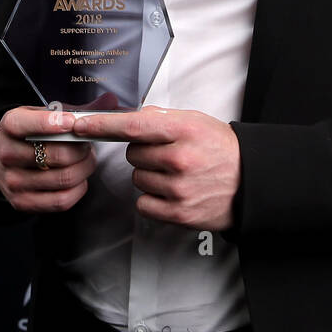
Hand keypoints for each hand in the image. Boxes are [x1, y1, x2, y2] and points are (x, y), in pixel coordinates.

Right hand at [0, 107, 95, 212]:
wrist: (1, 158)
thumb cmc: (30, 133)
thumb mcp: (44, 113)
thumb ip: (76, 109)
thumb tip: (111, 100)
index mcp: (9, 126)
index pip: (25, 124)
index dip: (52, 123)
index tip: (72, 123)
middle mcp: (6, 154)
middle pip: (57, 155)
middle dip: (82, 149)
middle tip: (88, 144)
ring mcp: (12, 181)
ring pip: (63, 179)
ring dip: (84, 168)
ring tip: (85, 159)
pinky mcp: (22, 202)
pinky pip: (60, 201)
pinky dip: (78, 189)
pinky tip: (78, 178)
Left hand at [72, 107, 240, 230]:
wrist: (251, 182)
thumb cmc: (221, 149)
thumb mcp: (196, 121)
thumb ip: (162, 118)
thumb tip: (131, 117)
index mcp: (183, 130)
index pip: (133, 125)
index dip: (103, 125)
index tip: (80, 125)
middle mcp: (180, 159)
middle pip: (132, 154)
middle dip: (143, 152)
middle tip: (168, 153)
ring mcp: (178, 189)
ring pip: (137, 178)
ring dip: (149, 175)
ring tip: (176, 173)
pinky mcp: (178, 214)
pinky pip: (143, 203)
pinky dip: (152, 198)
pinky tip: (172, 192)